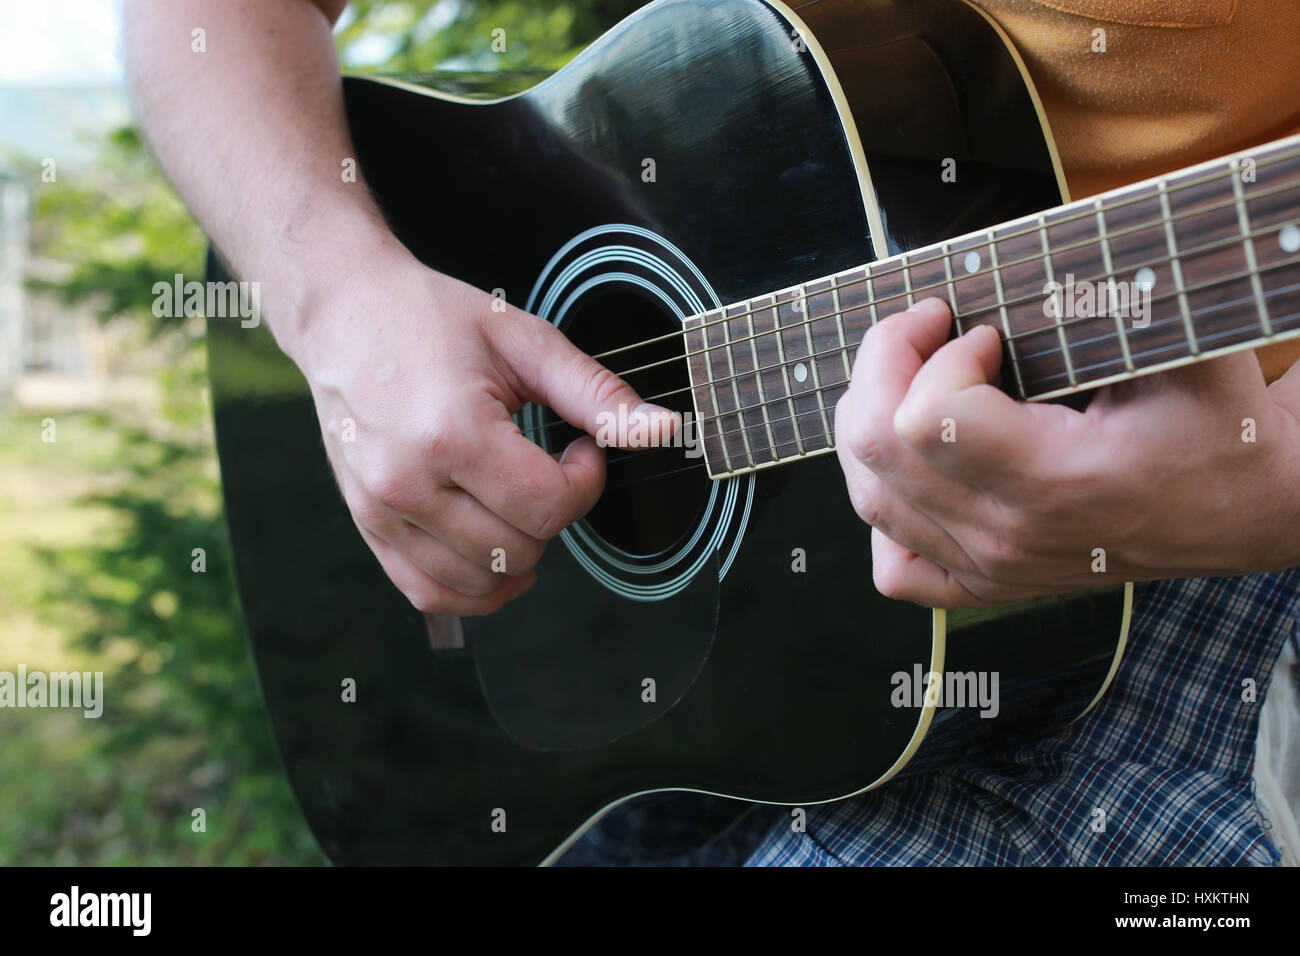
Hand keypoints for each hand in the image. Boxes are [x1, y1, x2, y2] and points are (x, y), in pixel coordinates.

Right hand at [290, 250, 674, 615]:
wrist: (343, 313)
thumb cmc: (430, 318)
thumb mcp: (524, 341)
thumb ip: (597, 392)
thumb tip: (662, 430)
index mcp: (450, 432)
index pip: (548, 507)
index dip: (585, 483)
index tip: (579, 450)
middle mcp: (407, 482)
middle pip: (519, 550)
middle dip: (553, 514)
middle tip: (545, 467)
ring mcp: (381, 512)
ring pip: (480, 584)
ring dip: (519, 554)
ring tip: (515, 499)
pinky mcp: (367, 527)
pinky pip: (430, 594)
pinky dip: (473, 588)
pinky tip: (494, 549)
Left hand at [835, 297, 1299, 607]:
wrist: (1247, 510)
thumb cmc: (1218, 423)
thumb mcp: (1188, 346)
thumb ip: (1113, 300)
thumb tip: (1037, 260)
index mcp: (1054, 481)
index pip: (927, 417)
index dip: (939, 356)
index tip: (984, 331)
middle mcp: (1008, 537)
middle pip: (876, 449)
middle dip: (884, 366)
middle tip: (929, 329)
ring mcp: (990, 570)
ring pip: (871, 499)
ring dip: (871, 422)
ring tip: (916, 380)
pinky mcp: (986, 587)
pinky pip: (895, 566)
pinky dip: (886, 511)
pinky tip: (916, 468)